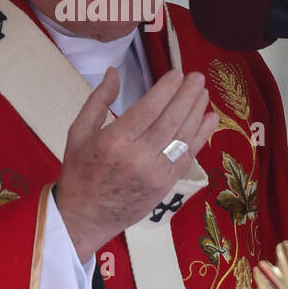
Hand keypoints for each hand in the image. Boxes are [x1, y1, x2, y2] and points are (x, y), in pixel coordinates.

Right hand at [54, 66, 219, 261]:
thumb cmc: (79, 171)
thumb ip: (98, 100)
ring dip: (197, 112)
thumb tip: (114, 71)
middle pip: (171, 120)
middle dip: (187, 96)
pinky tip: (209, 119)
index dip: (167, 89)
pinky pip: (188, 156)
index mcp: (115, 141)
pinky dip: (201, 136)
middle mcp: (138, 157)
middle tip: (197, 77)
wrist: (86, 217)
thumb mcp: (78, 132)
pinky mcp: (166, 185)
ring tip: (203, 93)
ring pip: (183, 137)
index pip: (149, 109)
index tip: (177, 74)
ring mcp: (155, 173)